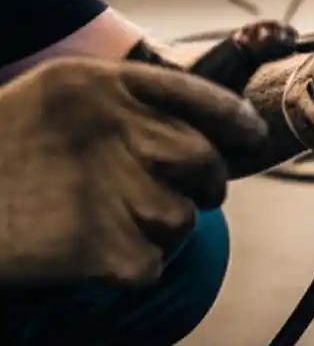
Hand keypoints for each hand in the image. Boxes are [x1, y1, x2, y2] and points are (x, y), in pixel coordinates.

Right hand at [0, 59, 266, 287]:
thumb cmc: (2, 148)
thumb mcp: (56, 95)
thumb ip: (127, 98)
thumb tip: (212, 124)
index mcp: (99, 85)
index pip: (199, 97)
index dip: (235, 122)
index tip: (249, 137)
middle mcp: (111, 129)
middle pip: (203, 162)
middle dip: (203, 184)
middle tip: (184, 193)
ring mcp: (106, 187)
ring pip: (182, 218)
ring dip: (160, 228)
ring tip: (114, 222)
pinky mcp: (95, 245)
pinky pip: (151, 263)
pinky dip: (131, 267)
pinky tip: (94, 254)